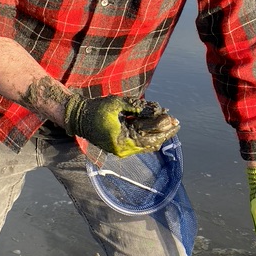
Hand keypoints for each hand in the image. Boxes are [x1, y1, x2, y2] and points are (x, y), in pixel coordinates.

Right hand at [64, 94, 178, 157]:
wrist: (79, 118)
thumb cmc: (97, 109)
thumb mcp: (118, 104)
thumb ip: (139, 108)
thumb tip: (158, 111)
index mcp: (122, 140)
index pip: (148, 136)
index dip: (162, 128)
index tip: (173, 119)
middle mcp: (123, 149)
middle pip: (149, 143)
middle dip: (164, 132)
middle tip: (177, 124)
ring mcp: (121, 150)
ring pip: (145, 145)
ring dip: (158, 135)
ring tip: (171, 127)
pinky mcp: (120, 147)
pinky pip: (138, 145)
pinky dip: (148, 138)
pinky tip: (158, 132)